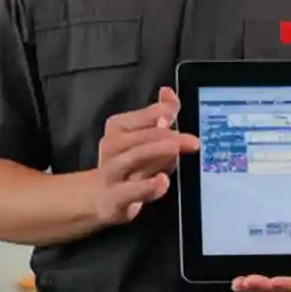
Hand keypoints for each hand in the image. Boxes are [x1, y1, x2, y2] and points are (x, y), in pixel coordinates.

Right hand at [90, 87, 199, 224]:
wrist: (99, 197)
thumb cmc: (127, 163)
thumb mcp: (143, 138)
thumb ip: (158, 116)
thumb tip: (168, 93)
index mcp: (118, 127)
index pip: (142, 116)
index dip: (160, 112)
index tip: (173, 113)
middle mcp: (113, 147)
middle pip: (141, 137)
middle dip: (167, 137)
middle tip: (191, 141)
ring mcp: (113, 172)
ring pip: (135, 158)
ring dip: (156, 152)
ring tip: (176, 150)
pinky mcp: (116, 198)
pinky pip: (131, 191)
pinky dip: (148, 186)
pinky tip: (163, 181)